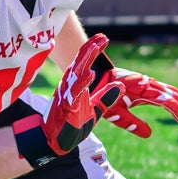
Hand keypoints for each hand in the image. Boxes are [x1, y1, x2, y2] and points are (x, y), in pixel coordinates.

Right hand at [13, 34, 121, 166]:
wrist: (57, 142)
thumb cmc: (73, 126)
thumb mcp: (95, 110)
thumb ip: (106, 97)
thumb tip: (119, 85)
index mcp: (75, 86)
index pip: (84, 63)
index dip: (92, 50)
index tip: (103, 38)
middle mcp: (69, 87)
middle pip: (80, 63)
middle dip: (91, 49)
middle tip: (103, 36)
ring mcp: (67, 95)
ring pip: (76, 73)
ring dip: (86, 59)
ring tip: (96, 47)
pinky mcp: (67, 106)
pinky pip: (74, 92)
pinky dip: (82, 82)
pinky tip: (90, 73)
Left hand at [92, 66, 177, 138]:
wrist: (95, 79)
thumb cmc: (102, 96)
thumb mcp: (114, 113)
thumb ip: (131, 123)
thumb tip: (149, 134)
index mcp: (140, 89)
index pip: (164, 99)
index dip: (175, 110)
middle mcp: (145, 83)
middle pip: (169, 92)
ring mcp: (144, 81)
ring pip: (166, 89)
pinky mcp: (141, 82)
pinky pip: (160, 87)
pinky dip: (170, 93)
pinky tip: (175, 100)